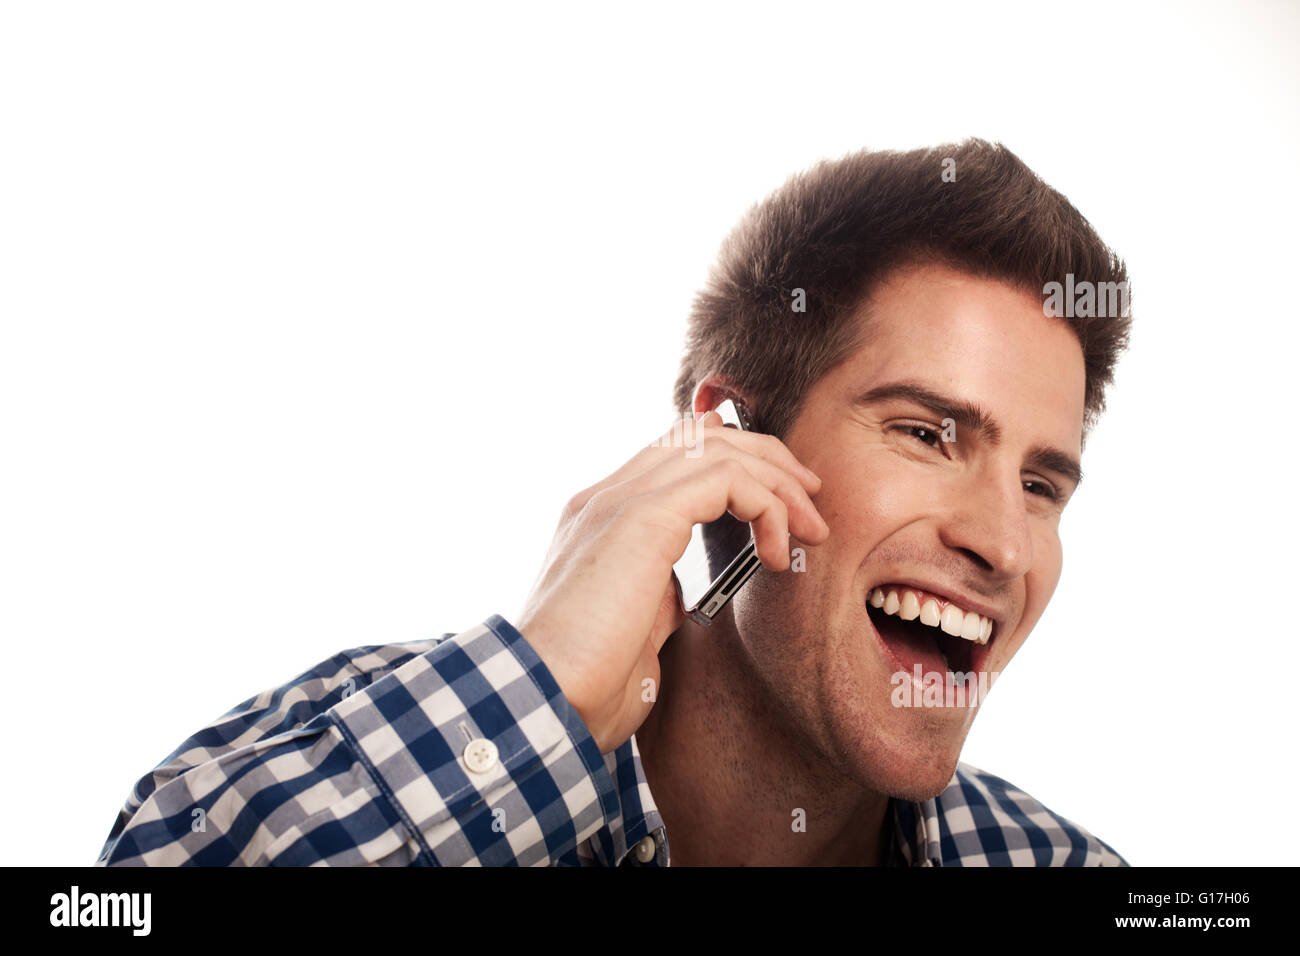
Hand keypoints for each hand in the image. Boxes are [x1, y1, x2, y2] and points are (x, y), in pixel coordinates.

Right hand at [514, 409, 828, 752]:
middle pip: (700, 436)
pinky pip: (727, 478)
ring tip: (808, 529)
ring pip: (719, 446)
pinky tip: (774, 552)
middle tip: (810, 503)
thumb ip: (656, 595)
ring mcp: (620, 500)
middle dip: (768, 462)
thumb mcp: (633, 628)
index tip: (780, 498)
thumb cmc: (585, 686)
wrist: (545, 697)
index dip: (731, 458)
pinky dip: (767, 506)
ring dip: (778, 483)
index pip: (670, 454)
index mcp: (599, 519)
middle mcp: (605, 497)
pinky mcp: (644, 515)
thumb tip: (683, 589)